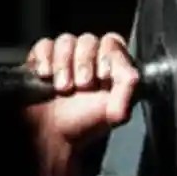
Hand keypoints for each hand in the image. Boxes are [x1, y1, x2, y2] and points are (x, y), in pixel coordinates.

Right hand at [22, 33, 138, 148]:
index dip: (108, 55)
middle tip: (81, 86)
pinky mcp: (44, 59)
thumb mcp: (116, 112)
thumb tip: (132, 73)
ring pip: (66, 40)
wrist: (52, 135)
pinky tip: (46, 76)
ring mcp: (66, 57)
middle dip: (84, 63)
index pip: (112, 41)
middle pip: (89, 40)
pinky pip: (45, 45)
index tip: (102, 77)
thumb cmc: (86, 124)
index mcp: (113, 66)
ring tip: (63, 87)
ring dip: (64, 64)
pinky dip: (45, 58)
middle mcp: (91, 58)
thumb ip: (129, 90)